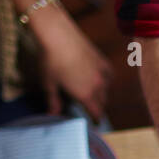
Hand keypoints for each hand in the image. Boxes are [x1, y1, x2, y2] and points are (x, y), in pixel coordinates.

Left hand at [28, 2, 113, 117]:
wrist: (58, 35)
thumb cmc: (51, 60)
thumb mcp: (49, 83)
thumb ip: (53, 101)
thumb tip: (53, 115)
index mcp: (85, 95)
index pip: (96, 113)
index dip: (96, 119)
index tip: (95, 123)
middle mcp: (98, 86)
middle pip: (102, 102)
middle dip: (97, 107)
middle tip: (90, 108)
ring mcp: (102, 73)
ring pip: (107, 90)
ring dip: (101, 94)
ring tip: (93, 93)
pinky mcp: (103, 61)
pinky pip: (109, 76)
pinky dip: (106, 80)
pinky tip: (99, 78)